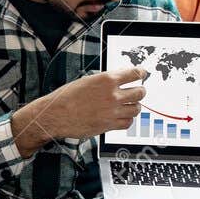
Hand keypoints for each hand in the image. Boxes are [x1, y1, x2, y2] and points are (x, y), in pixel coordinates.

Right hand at [14, 67, 148, 154]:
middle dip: (140, 91)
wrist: (56, 114)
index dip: (141, 73)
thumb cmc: (67, 97)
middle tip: (138, 91)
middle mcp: (112, 94)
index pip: (135, 73)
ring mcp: (113, 111)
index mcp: (107, 79)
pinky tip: (122, 117)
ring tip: (129, 106)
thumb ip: (106, 81)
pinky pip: (128, 123)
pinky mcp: (109, 125)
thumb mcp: (88, 81)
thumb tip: (120, 79)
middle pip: (140, 92)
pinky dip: (127, 120)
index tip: (143, 74)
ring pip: (136, 108)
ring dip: (134, 106)